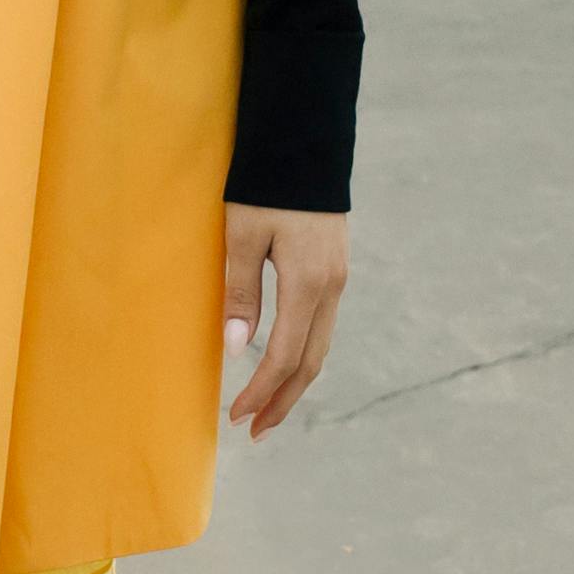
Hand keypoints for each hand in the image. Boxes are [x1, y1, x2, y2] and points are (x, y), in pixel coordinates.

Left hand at [222, 204, 348, 435]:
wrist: (304, 142)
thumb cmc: (264, 185)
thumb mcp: (241, 234)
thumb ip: (240, 291)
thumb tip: (238, 348)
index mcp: (309, 282)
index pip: (284, 354)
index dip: (260, 391)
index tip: (235, 417)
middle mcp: (332, 287)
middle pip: (311, 362)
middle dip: (282, 400)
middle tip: (254, 432)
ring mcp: (338, 279)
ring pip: (320, 346)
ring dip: (294, 382)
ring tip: (268, 410)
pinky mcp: (335, 270)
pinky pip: (322, 326)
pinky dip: (303, 355)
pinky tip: (284, 365)